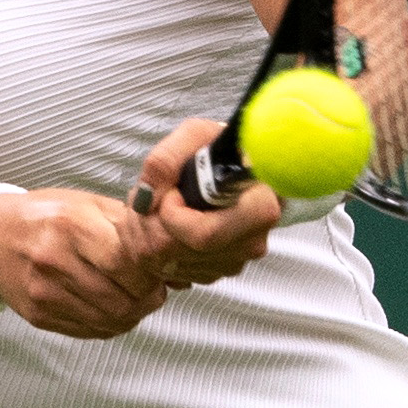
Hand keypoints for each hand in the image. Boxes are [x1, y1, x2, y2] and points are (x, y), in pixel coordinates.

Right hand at [0, 189, 171, 338]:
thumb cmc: (47, 217)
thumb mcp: (88, 205)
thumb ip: (132, 228)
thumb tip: (179, 259)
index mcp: (71, 226)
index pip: (127, 265)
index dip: (152, 274)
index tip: (158, 271)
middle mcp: (54, 261)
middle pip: (123, 299)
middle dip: (148, 298)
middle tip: (153, 289)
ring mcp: (44, 293)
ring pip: (111, 321)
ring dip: (133, 314)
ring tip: (135, 298)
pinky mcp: (39, 316)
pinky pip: (91, 331)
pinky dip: (110, 324)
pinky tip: (110, 306)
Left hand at [125, 119, 281, 284]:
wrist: (222, 170)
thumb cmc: (215, 152)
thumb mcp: (193, 136)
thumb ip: (166, 159)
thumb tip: (148, 198)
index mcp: (259, 207)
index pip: (205, 234)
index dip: (175, 216)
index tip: (170, 194)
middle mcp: (252, 241)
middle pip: (179, 251)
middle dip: (153, 223)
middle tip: (154, 198)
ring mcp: (235, 260)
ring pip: (171, 262)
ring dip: (151, 233)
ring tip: (158, 206)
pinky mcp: (218, 271)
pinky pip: (174, 270)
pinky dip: (158, 249)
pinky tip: (166, 224)